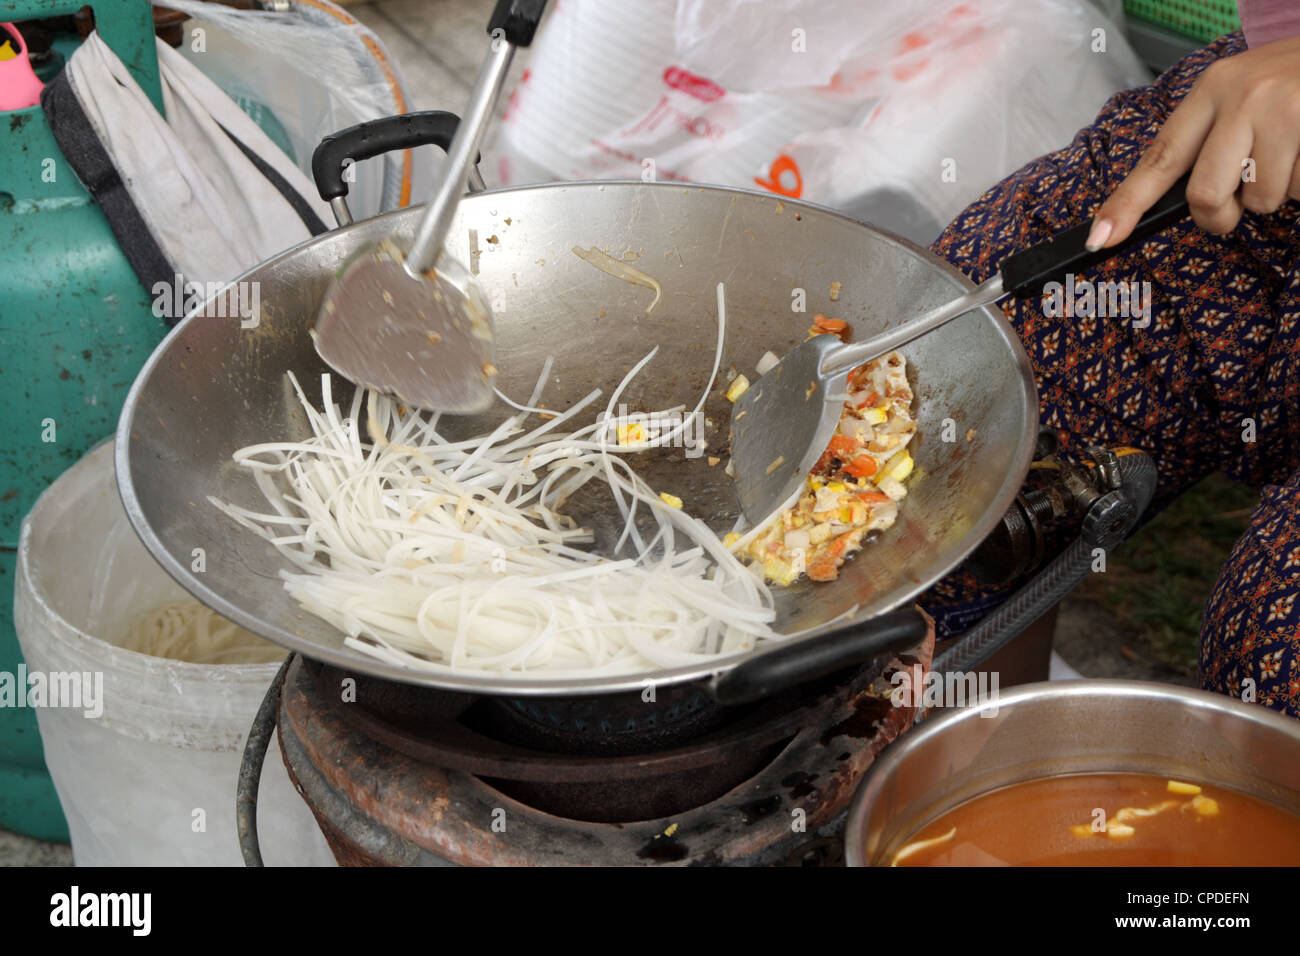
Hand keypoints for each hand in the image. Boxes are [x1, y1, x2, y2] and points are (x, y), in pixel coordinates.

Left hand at [1086, 35, 1299, 249]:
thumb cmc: (1290, 86)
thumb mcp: (1239, 99)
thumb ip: (1205, 145)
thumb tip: (1175, 204)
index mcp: (1210, 91)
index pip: (1159, 158)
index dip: (1126, 204)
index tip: (1100, 238)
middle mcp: (1241, 97)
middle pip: (1204, 194)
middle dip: (1219, 215)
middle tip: (1239, 201)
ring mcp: (1282, 111)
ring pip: (1261, 200)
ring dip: (1277, 193)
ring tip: (1291, 153)